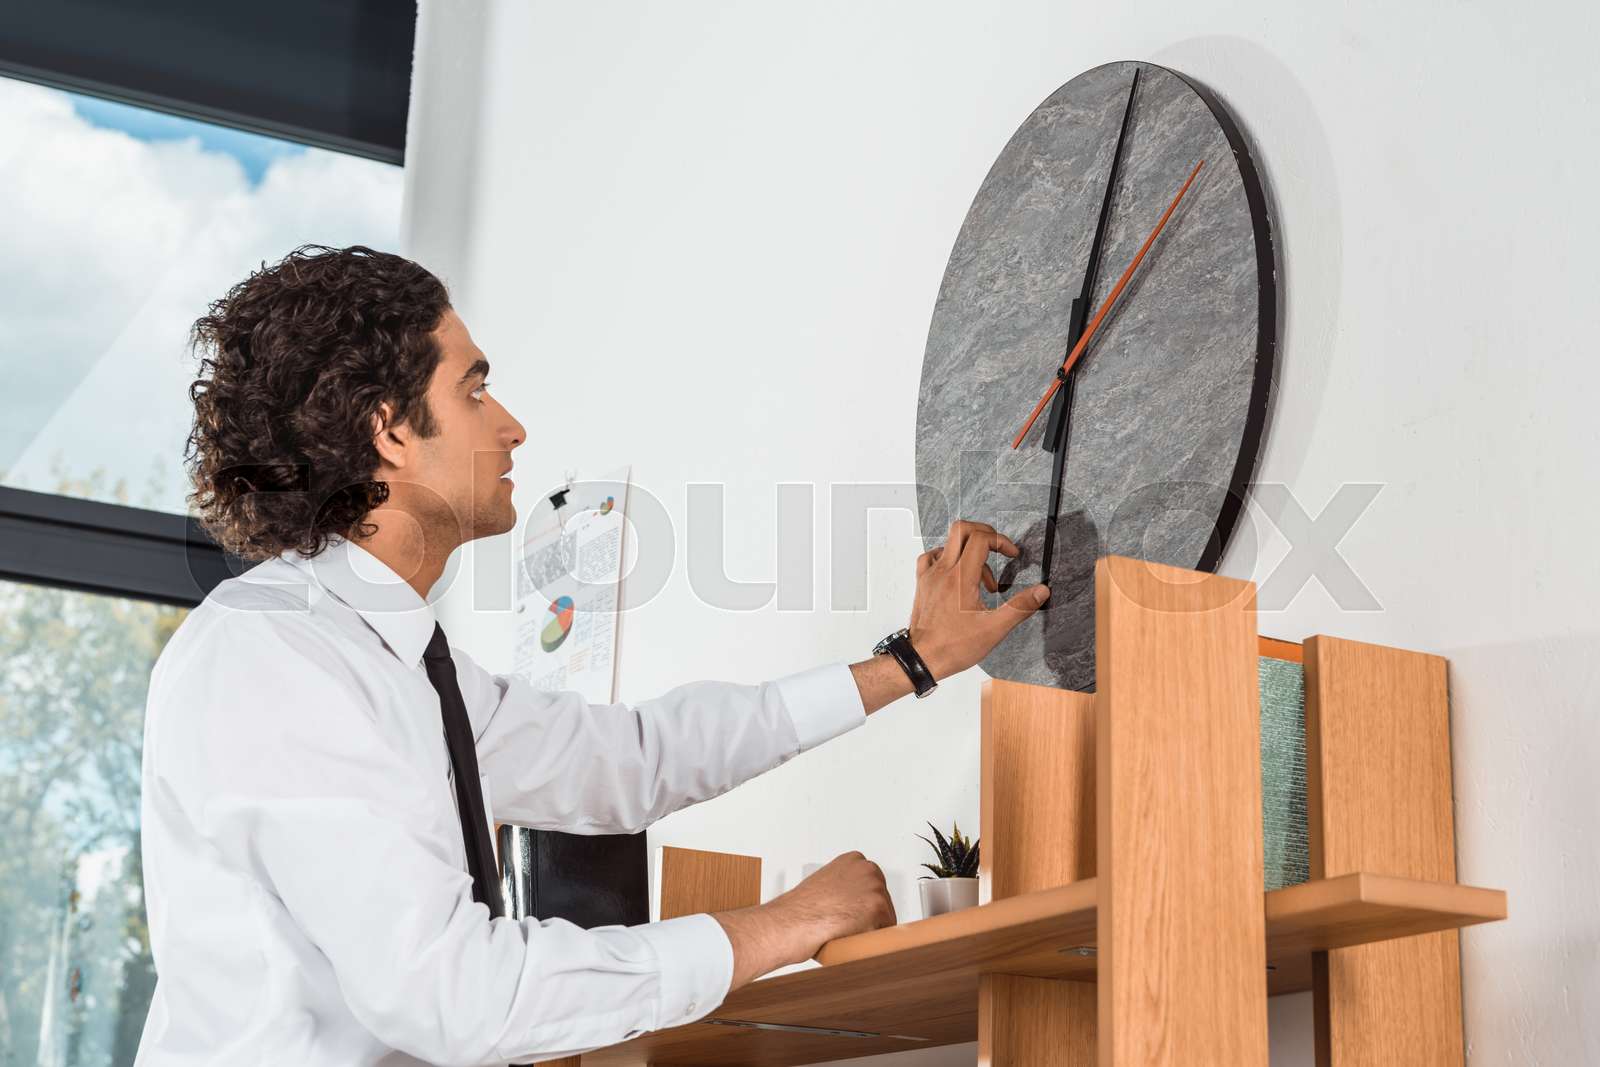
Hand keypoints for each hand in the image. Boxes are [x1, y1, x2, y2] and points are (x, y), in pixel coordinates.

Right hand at [711, 851, 895, 991]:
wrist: (789, 924)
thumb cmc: (799, 911)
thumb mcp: (823, 886)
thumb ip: (841, 889)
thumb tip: (850, 904)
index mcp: (852, 860)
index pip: (873, 885)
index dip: (863, 904)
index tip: (853, 913)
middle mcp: (866, 868)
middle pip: (884, 899)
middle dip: (872, 917)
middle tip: (849, 927)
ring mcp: (874, 886)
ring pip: (886, 916)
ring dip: (872, 929)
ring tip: (847, 933)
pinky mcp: (878, 906)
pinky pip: (887, 931)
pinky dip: (874, 940)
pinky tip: (855, 939)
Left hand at [908, 519, 1050, 679]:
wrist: (922, 659)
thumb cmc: (953, 646)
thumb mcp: (994, 629)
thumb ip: (1019, 607)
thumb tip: (1041, 591)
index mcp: (961, 578)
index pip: (980, 539)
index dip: (1001, 541)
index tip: (1012, 554)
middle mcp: (942, 571)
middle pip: (961, 529)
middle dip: (984, 533)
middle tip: (998, 549)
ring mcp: (929, 576)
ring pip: (947, 544)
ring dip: (969, 552)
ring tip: (983, 580)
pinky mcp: (922, 584)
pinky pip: (932, 557)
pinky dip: (947, 558)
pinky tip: (957, 574)